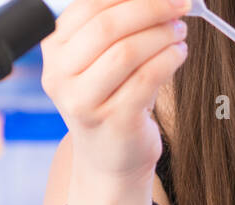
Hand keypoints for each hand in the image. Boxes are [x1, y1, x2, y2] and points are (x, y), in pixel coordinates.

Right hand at [41, 0, 190, 182]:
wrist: (110, 159)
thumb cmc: (111, 99)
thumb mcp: (101, 59)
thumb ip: (117, 24)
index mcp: (54, 51)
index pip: (89, 6)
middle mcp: (60, 76)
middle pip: (108, 26)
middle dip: (151, 8)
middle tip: (180, 6)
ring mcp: (84, 102)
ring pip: (128, 51)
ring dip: (163, 34)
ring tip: (179, 32)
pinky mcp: (113, 121)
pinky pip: (147, 78)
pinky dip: (169, 59)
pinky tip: (179, 54)